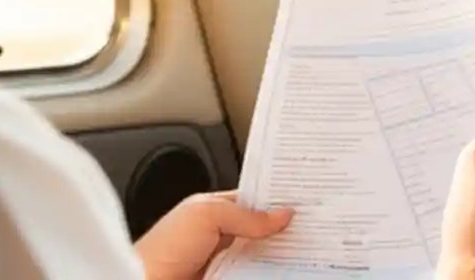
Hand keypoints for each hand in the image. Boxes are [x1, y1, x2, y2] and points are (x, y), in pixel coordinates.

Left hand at [133, 190, 292, 279]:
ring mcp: (223, 264)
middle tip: (312, 227)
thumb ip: (244, 214)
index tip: (304, 201)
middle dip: (283, 230)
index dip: (276, 200)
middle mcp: (219, 237)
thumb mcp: (206, 215)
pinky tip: (286, 271)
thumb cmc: (162, 249)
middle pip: (261, 232)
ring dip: (280, 256)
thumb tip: (282, 214)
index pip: (252, 202)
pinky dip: (269, 273)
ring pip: (262, 258)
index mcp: (212, 211)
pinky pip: (254, 276)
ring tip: (307, 251)